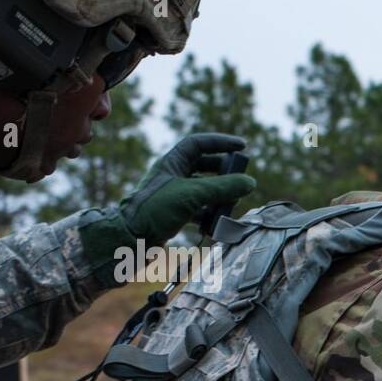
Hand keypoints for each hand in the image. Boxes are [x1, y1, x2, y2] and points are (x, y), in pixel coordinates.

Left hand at [120, 133, 256, 244]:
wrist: (131, 237)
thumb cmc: (156, 209)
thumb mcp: (192, 194)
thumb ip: (223, 187)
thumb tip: (250, 183)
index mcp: (171, 162)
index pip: (199, 144)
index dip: (221, 143)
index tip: (243, 146)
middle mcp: (173, 175)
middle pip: (206, 167)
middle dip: (226, 175)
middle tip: (241, 181)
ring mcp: (176, 194)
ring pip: (206, 190)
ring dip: (221, 198)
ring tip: (230, 206)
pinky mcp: (177, 212)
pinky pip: (201, 209)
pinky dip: (210, 216)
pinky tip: (216, 225)